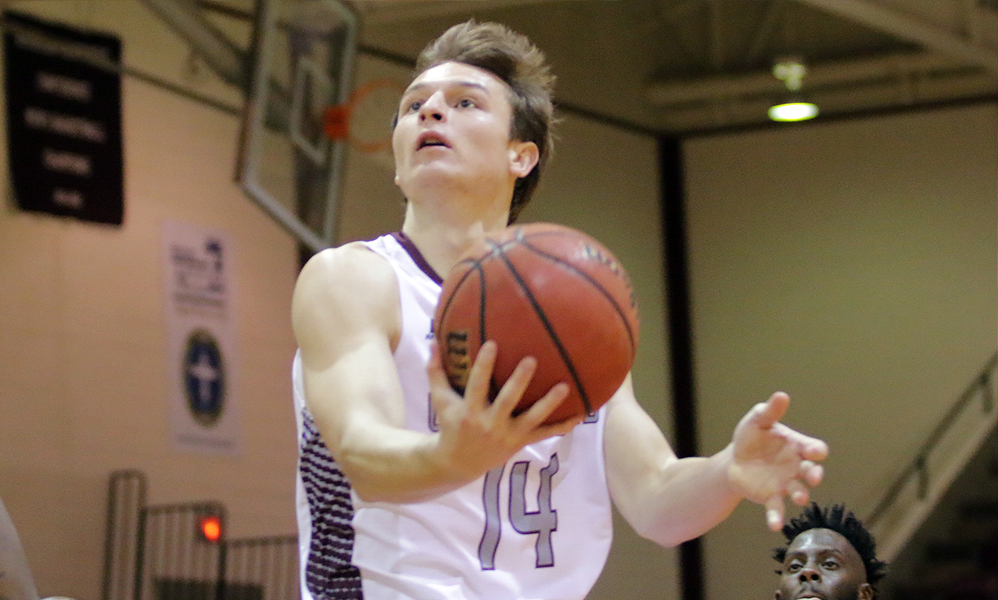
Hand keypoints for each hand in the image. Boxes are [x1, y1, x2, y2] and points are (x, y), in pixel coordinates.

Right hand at [426, 340, 581, 479]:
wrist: (459, 463)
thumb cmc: (450, 424)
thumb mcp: (440, 400)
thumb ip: (436, 371)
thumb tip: (434, 341)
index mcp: (470, 411)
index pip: (476, 385)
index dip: (483, 366)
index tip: (492, 343)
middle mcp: (490, 424)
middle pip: (507, 400)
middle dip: (519, 381)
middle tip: (532, 360)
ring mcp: (508, 435)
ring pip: (532, 418)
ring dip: (549, 403)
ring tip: (564, 387)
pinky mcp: (521, 443)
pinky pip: (545, 434)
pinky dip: (563, 426)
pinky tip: (581, 414)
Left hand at [727, 392, 828, 530]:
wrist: (735, 460)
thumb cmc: (751, 437)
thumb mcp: (757, 421)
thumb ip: (769, 411)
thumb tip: (781, 395)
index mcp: (796, 446)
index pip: (813, 448)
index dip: (815, 450)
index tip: (815, 452)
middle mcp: (796, 467)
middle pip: (811, 471)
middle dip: (814, 474)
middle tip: (812, 477)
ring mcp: (785, 484)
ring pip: (798, 491)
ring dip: (801, 494)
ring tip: (799, 498)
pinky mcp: (771, 497)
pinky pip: (777, 509)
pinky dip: (777, 517)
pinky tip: (774, 525)